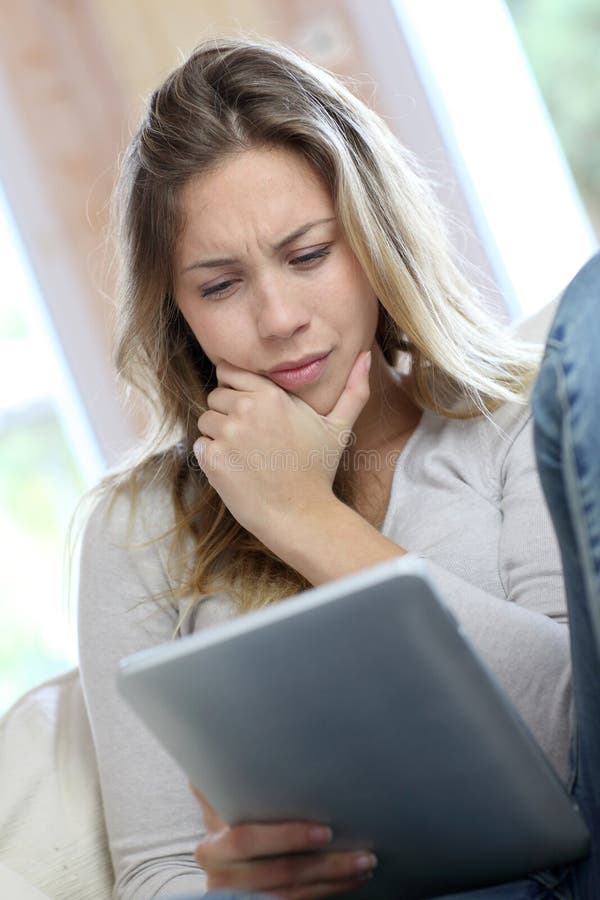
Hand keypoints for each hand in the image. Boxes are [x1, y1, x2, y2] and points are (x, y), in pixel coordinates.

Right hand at [192, 786, 376, 898]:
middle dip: (324, 864)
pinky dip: (333, 890)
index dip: (286, 837)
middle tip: (360, 851)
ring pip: (296, 893)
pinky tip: (355, 877)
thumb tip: (228, 736)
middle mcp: (224, 877)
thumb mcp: (218, 803)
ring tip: (366, 862)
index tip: (324, 831)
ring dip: (336, 878)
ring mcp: (245, 898)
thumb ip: (221, 779)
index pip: (246, 841)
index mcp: (213, 847)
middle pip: (279, 873)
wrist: (225, 867)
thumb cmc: (229, 820)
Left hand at [193, 350, 370, 544]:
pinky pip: (200, 446)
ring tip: (247, 454)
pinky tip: (237, 469)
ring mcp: (226, 434)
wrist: (300, 515)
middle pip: (216, 396)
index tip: (250, 407)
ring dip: (219, 435)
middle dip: (228, 412)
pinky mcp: (212, 459)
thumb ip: (353, 389)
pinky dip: (212, 457)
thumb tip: (365, 356)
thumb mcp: (338, 428)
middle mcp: (245, 409)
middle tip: (254, 438)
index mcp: (271, 395)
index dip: (237, 388)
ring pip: (206, 421)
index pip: (230, 371)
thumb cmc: (318, 471)